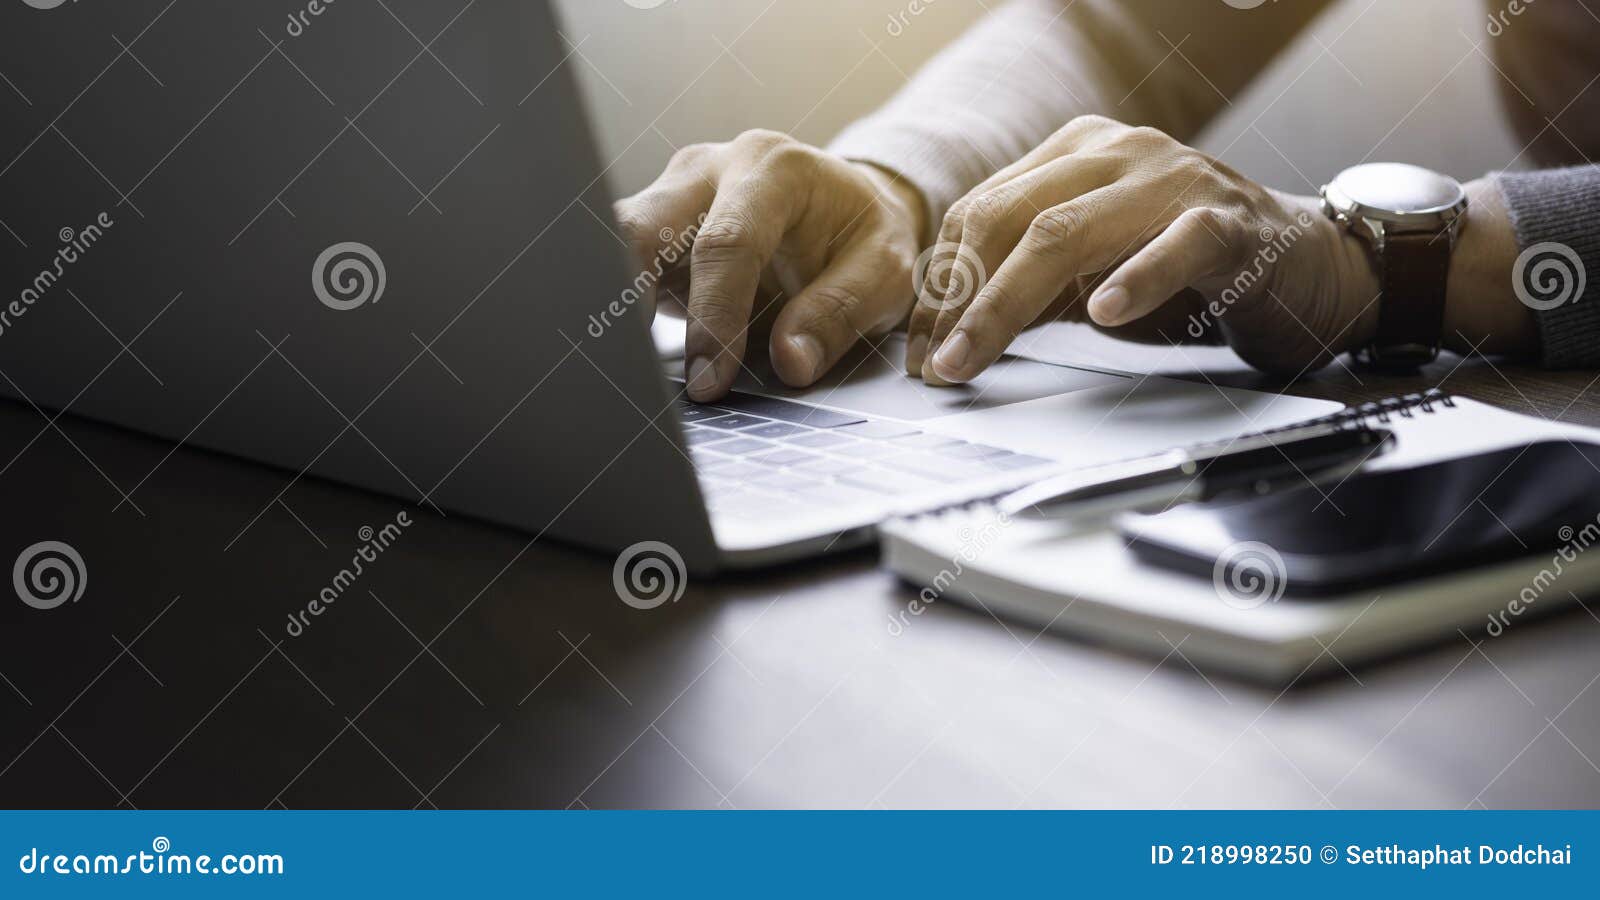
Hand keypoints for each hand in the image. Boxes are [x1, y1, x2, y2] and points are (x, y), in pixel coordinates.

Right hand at [614, 130, 925, 400]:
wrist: (848, 208)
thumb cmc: (863, 237)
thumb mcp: (884, 272)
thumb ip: (840, 313)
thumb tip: (790, 363)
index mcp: (774, 168)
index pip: (726, 243)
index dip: (714, 317)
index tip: (710, 379)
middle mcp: (711, 169)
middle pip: (642, 228)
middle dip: (630, 301)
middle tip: (636, 374)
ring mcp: (674, 195)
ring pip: (614, 242)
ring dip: (614, 306)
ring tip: (621, 368)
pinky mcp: (654, 229)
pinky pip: (615, 264)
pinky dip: (617, 309)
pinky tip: (624, 355)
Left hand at [908, 115, 1381, 381]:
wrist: (1306, 268)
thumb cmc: (1191, 273)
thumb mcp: (1092, 274)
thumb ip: (1029, 286)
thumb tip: (947, 330)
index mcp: (1076, 154)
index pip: (980, 212)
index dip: (941, 285)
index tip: (919, 349)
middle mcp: (1119, 154)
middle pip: (1009, 220)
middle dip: (960, 299)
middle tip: (936, 365)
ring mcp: (1175, 181)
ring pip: (1066, 232)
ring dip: (1007, 304)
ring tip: (975, 356)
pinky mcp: (1229, 221)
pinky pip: (1175, 244)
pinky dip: (1135, 279)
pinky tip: (1103, 314)